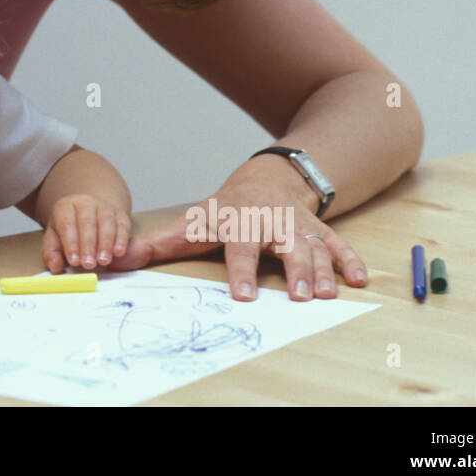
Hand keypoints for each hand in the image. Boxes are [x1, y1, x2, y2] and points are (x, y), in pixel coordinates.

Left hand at [42, 193, 131, 274]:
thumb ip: (52, 253)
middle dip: (88, 245)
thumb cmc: (69, 229)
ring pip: (106, 221)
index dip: (70, 243)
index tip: (74, 261)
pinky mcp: (119, 213)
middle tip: (88, 264)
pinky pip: (122, 224)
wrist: (88, 213)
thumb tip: (55, 266)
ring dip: (105, 243)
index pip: (67, 223)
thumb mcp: (55, 238)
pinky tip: (118, 252)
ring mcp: (104, 206)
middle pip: (87, 221)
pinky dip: (121, 238)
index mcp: (65, 207)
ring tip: (103, 261)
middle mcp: (85, 203)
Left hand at [109, 164, 367, 300]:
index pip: (239, 248)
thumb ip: (159, 244)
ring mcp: (299, 226)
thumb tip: (116, 260)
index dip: (242, 271)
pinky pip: (339, 243)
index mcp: (239, 224)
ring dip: (323, 270)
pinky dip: (350, 260)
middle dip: (295, 270)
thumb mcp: (193, 222)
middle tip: (301, 297)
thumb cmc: (225, 209)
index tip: (244, 296)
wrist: (266, 178)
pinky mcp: (320, 230)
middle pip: (285, 246)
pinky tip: (360, 280)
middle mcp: (271, 224)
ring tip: (328, 295)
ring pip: (315, 246)